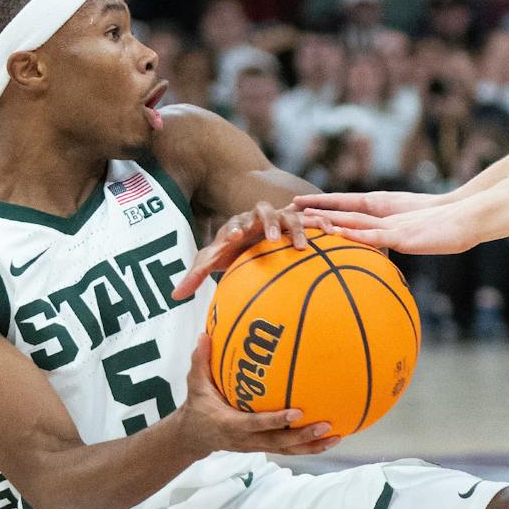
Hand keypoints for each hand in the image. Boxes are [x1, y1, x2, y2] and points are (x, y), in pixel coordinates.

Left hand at [171, 200, 317, 301]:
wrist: (251, 232)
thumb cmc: (231, 249)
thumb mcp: (213, 260)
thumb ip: (196, 275)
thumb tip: (175, 296)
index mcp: (238, 224)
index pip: (235, 222)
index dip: (235, 227)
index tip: (236, 236)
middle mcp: (259, 218)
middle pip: (263, 212)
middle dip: (268, 222)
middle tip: (274, 237)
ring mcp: (280, 218)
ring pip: (289, 215)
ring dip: (296, 227)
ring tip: (302, 246)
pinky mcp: (298, 222)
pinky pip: (311, 219)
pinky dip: (321, 222)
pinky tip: (333, 232)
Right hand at [172, 337, 338, 455]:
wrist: (194, 436)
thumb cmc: (198, 406)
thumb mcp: (195, 384)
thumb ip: (200, 361)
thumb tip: (205, 335)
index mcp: (231, 424)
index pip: (257, 424)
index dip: (277, 420)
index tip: (297, 411)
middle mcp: (246, 439)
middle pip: (278, 441)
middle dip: (303, 435)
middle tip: (326, 425)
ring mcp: (256, 445)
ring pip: (287, 449)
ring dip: (311, 445)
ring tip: (335, 436)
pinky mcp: (262, 447)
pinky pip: (287, 449)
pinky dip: (307, 447)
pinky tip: (327, 439)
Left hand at [298, 194, 484, 254]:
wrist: (468, 217)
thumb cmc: (447, 228)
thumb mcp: (418, 236)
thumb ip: (400, 241)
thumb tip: (385, 252)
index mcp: (385, 213)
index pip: (347, 208)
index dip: (323, 207)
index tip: (299, 207)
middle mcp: (383, 214)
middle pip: (342, 212)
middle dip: (314, 211)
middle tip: (287, 210)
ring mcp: (390, 224)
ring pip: (351, 220)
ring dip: (326, 220)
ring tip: (301, 218)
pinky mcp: (401, 235)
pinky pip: (373, 235)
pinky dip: (354, 235)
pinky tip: (337, 235)